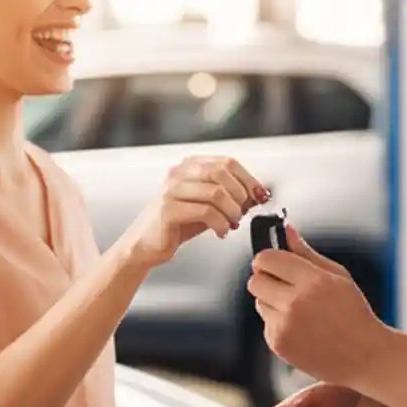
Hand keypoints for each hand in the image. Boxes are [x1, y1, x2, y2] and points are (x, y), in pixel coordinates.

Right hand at [121, 156, 267, 268]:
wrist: (146, 244)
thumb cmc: (177, 224)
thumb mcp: (208, 205)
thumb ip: (230, 196)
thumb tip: (258, 193)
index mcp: (189, 166)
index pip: (227, 162)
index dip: (249, 179)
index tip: (261, 194)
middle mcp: (179, 173)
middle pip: (222, 172)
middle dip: (240, 194)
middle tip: (242, 212)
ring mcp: (171, 190)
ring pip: (217, 192)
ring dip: (232, 212)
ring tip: (231, 224)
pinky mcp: (168, 210)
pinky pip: (206, 212)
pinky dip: (221, 224)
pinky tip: (221, 232)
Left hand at [247, 226, 387, 385]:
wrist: (364, 356)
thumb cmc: (354, 313)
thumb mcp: (337, 276)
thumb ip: (306, 253)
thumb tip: (286, 231)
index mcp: (312, 281)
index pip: (266, 259)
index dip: (267, 258)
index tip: (274, 261)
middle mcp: (294, 303)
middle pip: (255, 280)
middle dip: (266, 278)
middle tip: (283, 283)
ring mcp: (284, 326)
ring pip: (259, 302)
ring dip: (272, 301)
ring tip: (299, 309)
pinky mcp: (278, 343)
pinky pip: (266, 323)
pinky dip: (278, 322)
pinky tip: (301, 327)